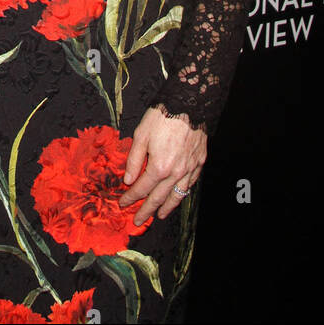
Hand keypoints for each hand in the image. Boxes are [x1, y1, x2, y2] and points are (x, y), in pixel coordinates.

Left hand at [119, 107, 207, 224]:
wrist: (189, 103)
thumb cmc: (162, 117)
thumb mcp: (141, 135)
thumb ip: (134, 160)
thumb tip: (128, 180)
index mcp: (159, 167)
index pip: (142, 188)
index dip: (131, 197)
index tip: (123, 203)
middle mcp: (176, 172)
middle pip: (159, 197)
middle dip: (147, 210)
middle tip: (138, 221)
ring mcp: (190, 169)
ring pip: (177, 195)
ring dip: (167, 207)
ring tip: (159, 215)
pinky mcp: (199, 162)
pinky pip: (190, 184)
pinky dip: (183, 193)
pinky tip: (178, 195)